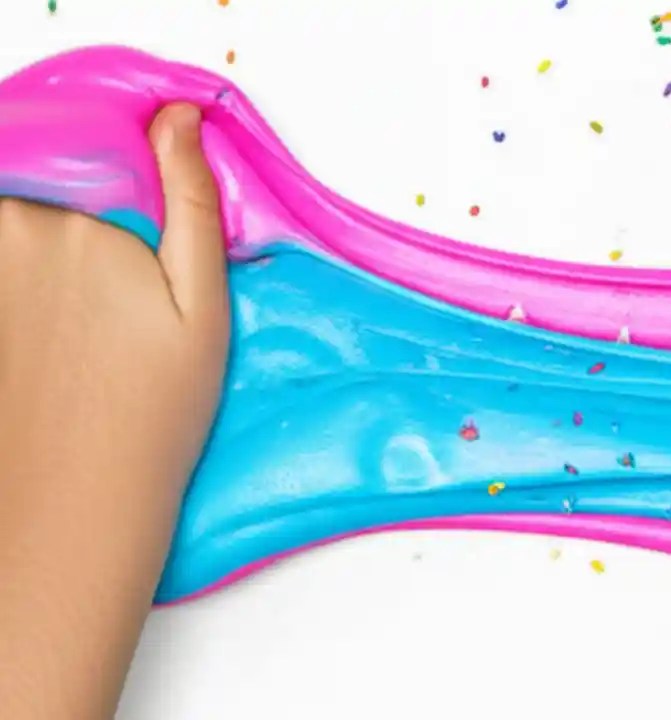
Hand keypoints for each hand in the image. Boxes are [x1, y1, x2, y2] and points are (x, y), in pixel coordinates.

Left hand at [0, 103, 228, 718]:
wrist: (75, 504)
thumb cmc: (153, 413)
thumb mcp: (200, 306)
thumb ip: (190, 199)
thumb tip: (181, 117)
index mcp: (74, 222)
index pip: (89, 157)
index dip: (115, 194)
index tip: (130, 256)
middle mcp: (7, 235)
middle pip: (40, 195)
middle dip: (70, 231)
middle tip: (102, 308)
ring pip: (13, 235)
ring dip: (38, 266)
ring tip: (71, 339)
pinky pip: (2, 273)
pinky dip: (20, 293)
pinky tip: (41, 348)